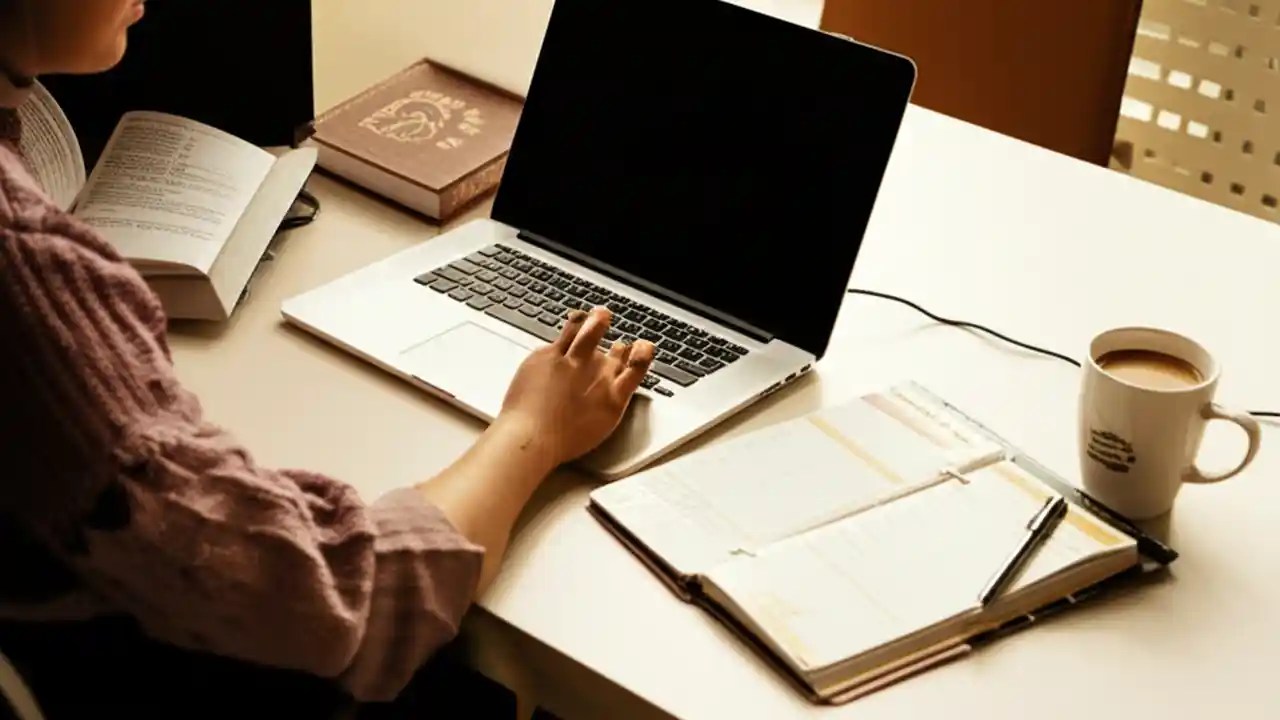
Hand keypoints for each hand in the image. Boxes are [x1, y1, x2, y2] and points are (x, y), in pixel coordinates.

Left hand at [497, 306, 654, 466]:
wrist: (532, 437)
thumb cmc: (561, 441)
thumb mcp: (598, 427)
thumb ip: (608, 404)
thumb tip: (609, 393)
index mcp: (615, 397)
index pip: (639, 367)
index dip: (643, 353)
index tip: (644, 347)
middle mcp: (599, 375)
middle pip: (617, 352)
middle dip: (620, 347)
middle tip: (619, 344)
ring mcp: (576, 361)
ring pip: (594, 331)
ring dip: (599, 320)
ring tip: (601, 315)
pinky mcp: (552, 354)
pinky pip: (568, 330)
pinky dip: (575, 321)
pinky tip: (575, 318)